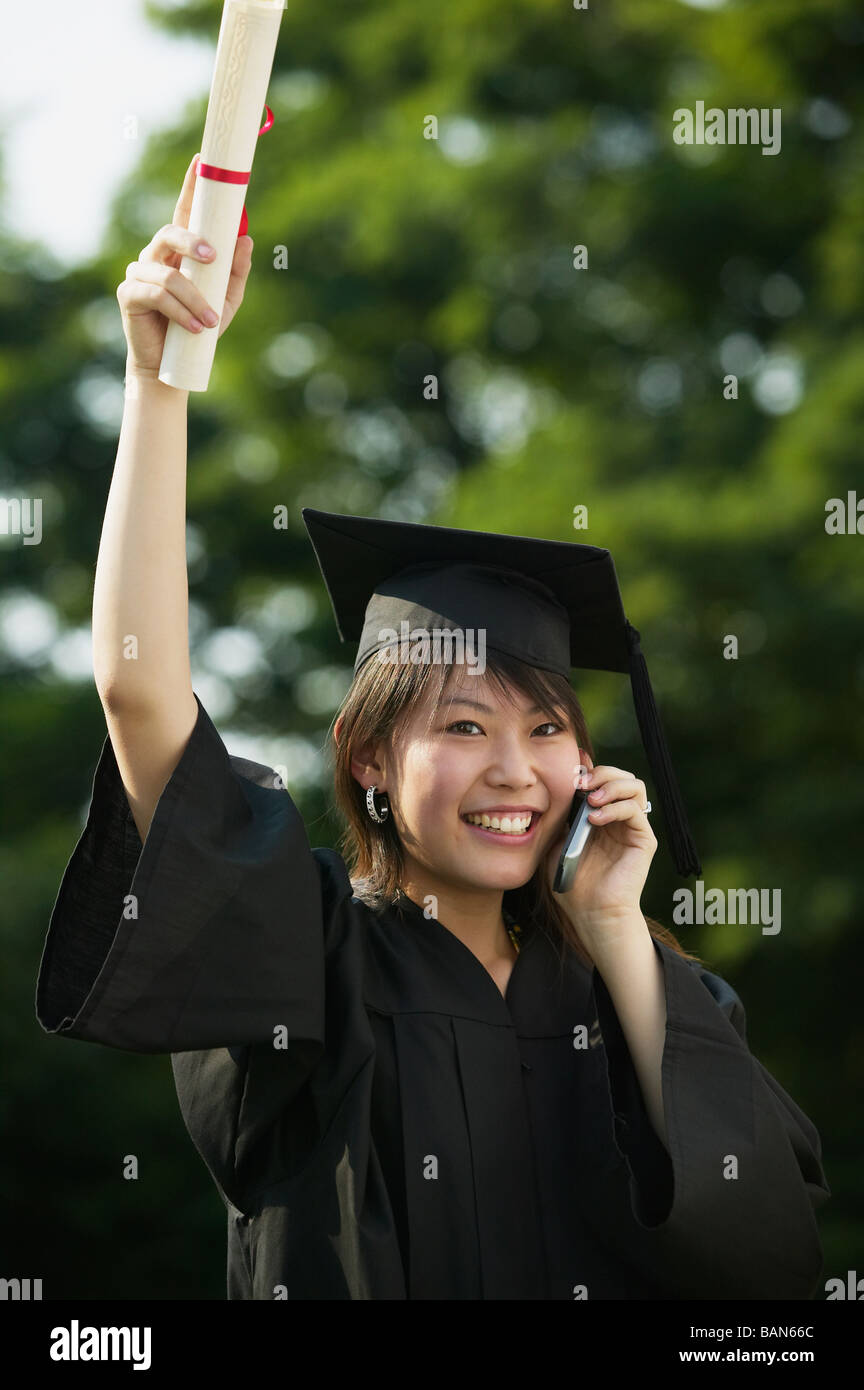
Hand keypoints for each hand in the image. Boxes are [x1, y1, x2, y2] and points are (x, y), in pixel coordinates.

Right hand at [117, 152, 253, 377]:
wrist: (171, 365)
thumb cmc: (198, 329)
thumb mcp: (226, 300)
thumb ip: (235, 272)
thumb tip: (245, 239)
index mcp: (179, 252)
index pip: (184, 213)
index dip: (191, 187)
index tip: (201, 161)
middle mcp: (156, 256)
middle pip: (170, 233)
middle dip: (193, 242)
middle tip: (214, 258)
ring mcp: (138, 273)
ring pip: (168, 273)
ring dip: (194, 298)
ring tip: (211, 321)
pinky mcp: (129, 295)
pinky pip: (157, 295)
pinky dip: (180, 311)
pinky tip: (196, 328)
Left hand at [545, 752, 657, 945]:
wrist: (590, 913)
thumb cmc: (573, 883)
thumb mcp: (558, 842)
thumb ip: (563, 816)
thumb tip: (562, 786)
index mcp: (601, 816)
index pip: (603, 779)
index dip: (590, 770)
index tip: (571, 773)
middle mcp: (620, 818)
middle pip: (622, 776)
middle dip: (602, 773)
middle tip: (581, 784)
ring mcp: (633, 828)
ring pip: (634, 786)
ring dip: (611, 785)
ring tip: (591, 800)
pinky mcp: (644, 840)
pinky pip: (635, 810)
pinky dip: (615, 807)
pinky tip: (596, 819)